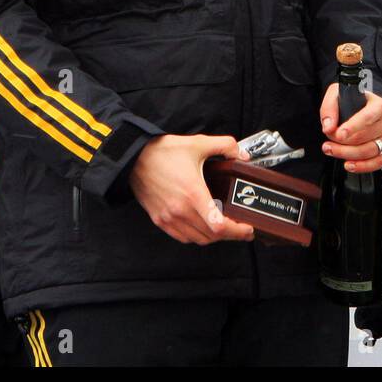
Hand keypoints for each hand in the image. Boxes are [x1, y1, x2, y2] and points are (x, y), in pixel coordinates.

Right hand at [128, 134, 254, 245]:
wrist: (134, 158)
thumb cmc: (163, 152)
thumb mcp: (198, 143)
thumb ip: (225, 146)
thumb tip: (242, 155)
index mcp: (193, 194)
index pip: (218, 225)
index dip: (237, 231)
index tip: (248, 229)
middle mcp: (180, 211)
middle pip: (211, 236)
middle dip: (230, 234)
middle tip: (241, 228)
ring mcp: (169, 218)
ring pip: (198, 239)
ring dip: (213, 236)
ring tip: (224, 227)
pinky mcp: (160, 220)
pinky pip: (183, 237)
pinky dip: (196, 236)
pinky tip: (203, 226)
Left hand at [320, 85, 381, 172]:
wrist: (365, 110)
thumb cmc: (353, 103)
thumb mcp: (337, 96)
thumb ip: (330, 108)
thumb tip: (329, 127)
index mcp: (380, 105)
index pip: (368, 117)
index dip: (353, 127)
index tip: (339, 135)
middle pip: (365, 137)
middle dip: (343, 144)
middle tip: (327, 145)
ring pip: (370, 151)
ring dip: (348, 155)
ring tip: (332, 152)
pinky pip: (379, 162)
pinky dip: (363, 166)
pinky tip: (349, 164)